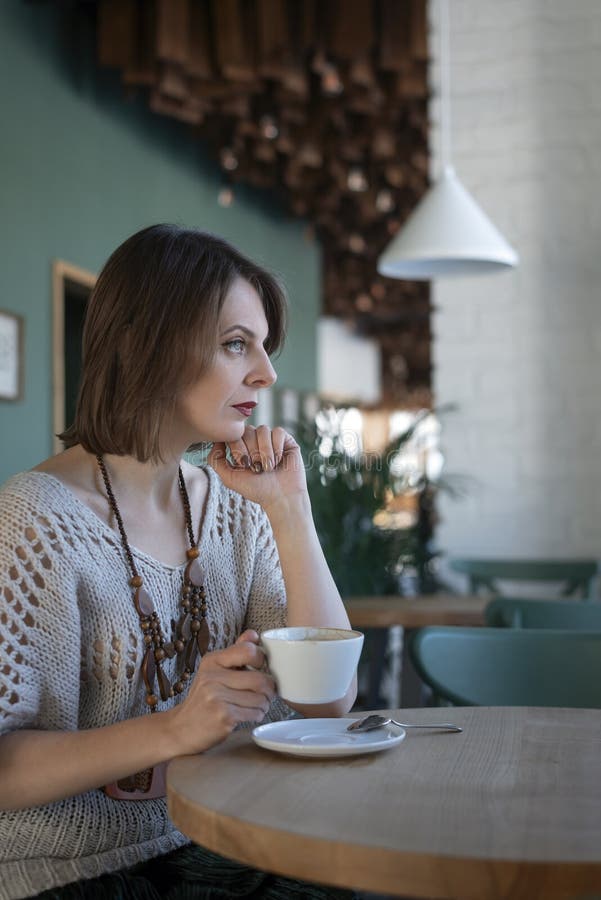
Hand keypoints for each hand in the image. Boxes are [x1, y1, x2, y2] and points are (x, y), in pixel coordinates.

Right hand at [166, 630, 275, 755]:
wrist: (180, 729)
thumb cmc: (203, 699)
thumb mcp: (214, 671)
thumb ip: (235, 652)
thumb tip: (254, 634)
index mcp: (212, 661)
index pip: (248, 650)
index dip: (261, 660)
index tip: (260, 669)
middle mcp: (212, 677)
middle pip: (260, 679)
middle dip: (269, 690)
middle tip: (266, 694)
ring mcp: (217, 697)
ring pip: (260, 698)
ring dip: (264, 705)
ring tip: (256, 706)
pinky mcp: (223, 716)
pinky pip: (255, 713)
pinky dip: (257, 715)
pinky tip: (249, 716)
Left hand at [208, 425, 307, 510]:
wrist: (281, 498)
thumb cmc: (256, 489)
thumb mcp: (229, 477)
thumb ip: (215, 460)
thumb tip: (216, 441)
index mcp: (242, 447)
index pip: (234, 434)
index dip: (238, 448)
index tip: (244, 465)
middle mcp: (256, 441)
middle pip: (248, 430)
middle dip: (252, 451)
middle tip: (257, 468)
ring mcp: (271, 439)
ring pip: (263, 429)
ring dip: (264, 451)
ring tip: (268, 467)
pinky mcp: (287, 441)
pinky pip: (278, 432)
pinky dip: (277, 447)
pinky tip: (278, 461)